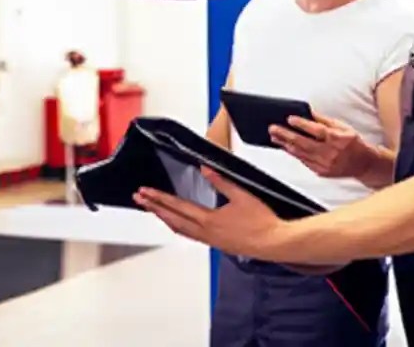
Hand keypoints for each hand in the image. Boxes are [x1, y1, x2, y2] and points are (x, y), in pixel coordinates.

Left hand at [133, 166, 288, 259]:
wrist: (274, 243)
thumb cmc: (262, 221)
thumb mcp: (243, 195)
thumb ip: (222, 181)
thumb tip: (205, 168)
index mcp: (209, 220)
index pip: (177, 207)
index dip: (159, 198)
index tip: (145, 192)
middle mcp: (206, 233)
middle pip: (172, 220)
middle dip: (154, 208)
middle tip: (139, 200)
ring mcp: (211, 241)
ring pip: (180, 230)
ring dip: (164, 219)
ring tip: (153, 210)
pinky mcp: (218, 245)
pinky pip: (191, 236)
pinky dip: (179, 227)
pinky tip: (179, 224)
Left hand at [270, 115, 376, 179]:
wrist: (364, 164)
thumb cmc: (353, 142)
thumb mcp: (343, 127)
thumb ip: (325, 120)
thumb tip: (308, 111)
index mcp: (338, 139)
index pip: (317, 131)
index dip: (302, 124)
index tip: (289, 118)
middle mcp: (331, 153)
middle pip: (304, 143)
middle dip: (286, 135)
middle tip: (273, 128)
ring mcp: (326, 164)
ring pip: (301, 154)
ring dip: (286, 145)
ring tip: (274, 137)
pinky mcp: (322, 172)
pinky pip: (304, 162)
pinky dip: (294, 154)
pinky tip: (286, 147)